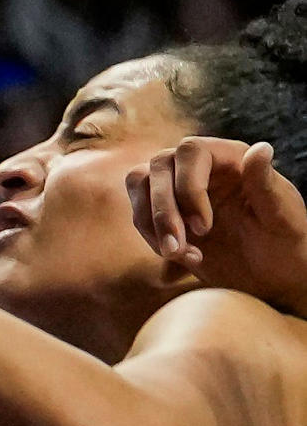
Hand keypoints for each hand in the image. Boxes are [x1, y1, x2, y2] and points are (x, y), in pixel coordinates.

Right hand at [130, 132, 306, 315]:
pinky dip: (151, 237)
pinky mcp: (166, 213)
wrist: (272, 276)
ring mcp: (179, 188)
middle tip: (178, 249)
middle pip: (159, 166)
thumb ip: (267, 184)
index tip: (203, 227)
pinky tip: (181, 258)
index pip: (190, 151)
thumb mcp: (284, 217)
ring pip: (139, 183)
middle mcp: (201, 166)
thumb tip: (260, 149)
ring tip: (176, 254)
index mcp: (230, 157)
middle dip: (163, 211)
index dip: (188, 187)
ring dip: (150, 222)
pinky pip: (140, 213)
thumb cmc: (285, 244)